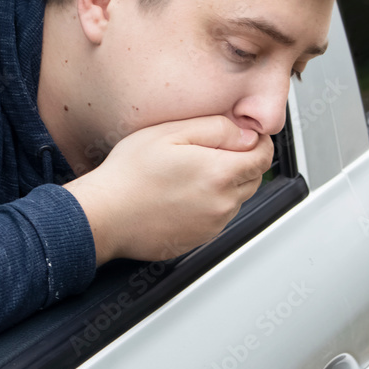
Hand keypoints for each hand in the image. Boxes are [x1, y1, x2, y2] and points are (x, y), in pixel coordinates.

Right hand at [63, 115, 273, 264]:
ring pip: (237, 199)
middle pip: (254, 179)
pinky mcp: (199, 239)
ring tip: (191, 172)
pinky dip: (210, 203)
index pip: (263, 156)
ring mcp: (212, 225)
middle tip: (213, 149)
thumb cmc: (129, 174)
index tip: (246, 135)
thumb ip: (217, 129)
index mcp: (220, 174)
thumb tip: (247, 134)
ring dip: (226, 183)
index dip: (258, 141)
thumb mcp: (171, 132)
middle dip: (243, 161)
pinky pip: (218, 217)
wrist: (104, 215)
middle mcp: (222, 204)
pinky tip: (182, 193)